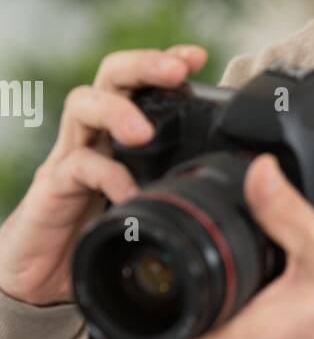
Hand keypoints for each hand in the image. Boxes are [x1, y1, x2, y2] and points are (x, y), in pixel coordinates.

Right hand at [0, 44, 208, 304]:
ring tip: (143, 132)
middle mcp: (94, 136)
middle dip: (144, 65)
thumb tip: (242, 189)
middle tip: (176, 72)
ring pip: (84, 105)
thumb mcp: (152, 208)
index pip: (141, 83)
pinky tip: (129, 192)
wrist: (45, 280)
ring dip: (117, 110)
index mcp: (121, 136)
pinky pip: (77, 167)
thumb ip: (180, 190)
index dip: (165, 63)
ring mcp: (70, 158)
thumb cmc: (103, 237)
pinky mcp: (52, 188)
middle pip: (111, 77)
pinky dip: (106, 174)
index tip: (197, 57)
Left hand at [147, 152, 313, 338]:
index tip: (123, 287)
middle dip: (159, 302)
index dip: (136, 323)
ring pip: (206, 331)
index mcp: (247, 336)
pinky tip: (226, 271)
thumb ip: (283, 208)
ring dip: (190, 303)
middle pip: (180, 335)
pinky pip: (231, 327)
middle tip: (146, 257)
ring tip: (180, 259)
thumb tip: (255, 169)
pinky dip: (218, 304)